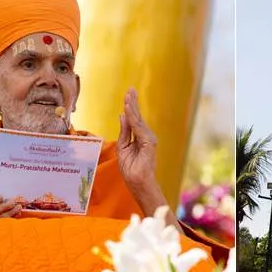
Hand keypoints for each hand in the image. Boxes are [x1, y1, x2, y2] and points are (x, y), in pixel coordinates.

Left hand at [117, 89, 164, 211]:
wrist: (137, 182)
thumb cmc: (130, 168)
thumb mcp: (123, 147)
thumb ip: (124, 131)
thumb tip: (123, 115)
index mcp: (139, 137)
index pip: (134, 119)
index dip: (131, 106)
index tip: (128, 94)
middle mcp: (146, 136)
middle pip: (138, 116)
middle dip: (133, 102)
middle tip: (130, 89)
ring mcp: (149, 139)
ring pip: (138, 120)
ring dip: (133, 107)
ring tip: (128, 95)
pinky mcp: (149, 143)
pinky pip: (138, 128)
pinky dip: (133, 117)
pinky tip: (128, 108)